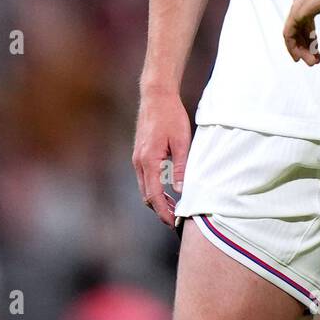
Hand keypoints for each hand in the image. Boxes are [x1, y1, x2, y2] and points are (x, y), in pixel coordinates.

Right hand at [132, 88, 191, 228]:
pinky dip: (154, 188)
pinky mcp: (140, 154)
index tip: (173, 222)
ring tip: (174, 207)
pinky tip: (167, 189)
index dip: (164, 211)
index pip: (154, 195)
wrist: (156, 97)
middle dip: (160, 209)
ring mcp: (137, 158)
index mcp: (149, 160)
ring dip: (157, 200)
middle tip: (176, 219)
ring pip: (145, 187)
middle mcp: (139, 162)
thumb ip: (180, 167)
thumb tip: (181, 190)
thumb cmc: (171, 116)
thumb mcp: (182, 141)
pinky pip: (145, 177)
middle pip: (147, 195)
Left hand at [283, 0, 319, 64]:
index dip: (310, 38)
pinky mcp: (299, 10)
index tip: (316, 51)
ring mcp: (299, 5)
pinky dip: (293, 46)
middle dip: (305, 46)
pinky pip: (289, 33)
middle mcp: (301, 0)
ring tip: (311, 63)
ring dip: (301, 50)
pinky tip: (300, 57)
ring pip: (292, 33)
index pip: (305, 22)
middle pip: (298, 28)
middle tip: (314, 61)